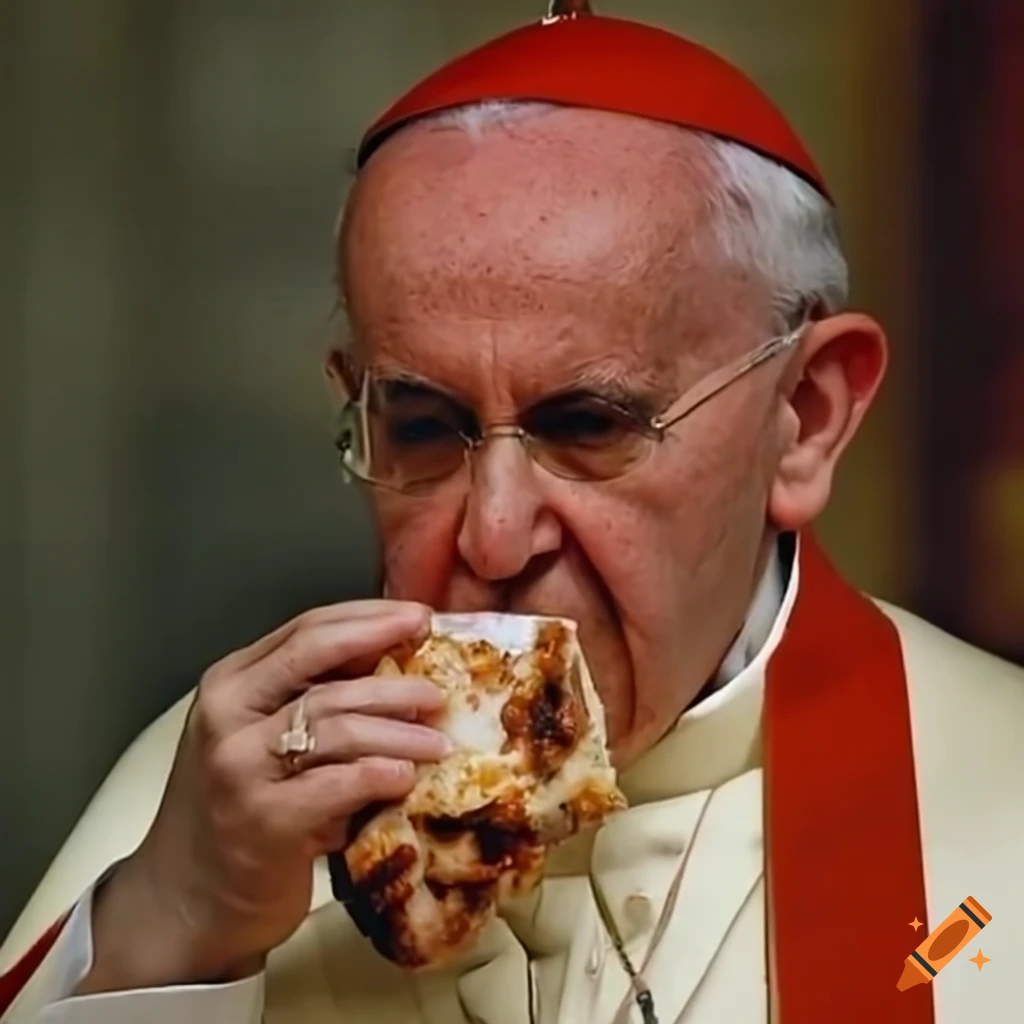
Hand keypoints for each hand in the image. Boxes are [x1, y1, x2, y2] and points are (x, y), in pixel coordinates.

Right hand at [77, 600, 447, 993]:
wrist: (185, 901)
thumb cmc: (236, 810)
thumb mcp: (260, 739)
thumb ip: (310, 698)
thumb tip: (396, 661)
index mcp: (230, 683)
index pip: (305, 630)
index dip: (368, 618)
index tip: (419, 616)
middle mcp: (228, 715)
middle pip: (318, 660)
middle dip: (387, 656)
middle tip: (438, 675)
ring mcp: (241, 766)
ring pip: (337, 721)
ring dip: (398, 728)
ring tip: (439, 740)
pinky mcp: (262, 820)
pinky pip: (337, 783)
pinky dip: (378, 774)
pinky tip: (406, 777)